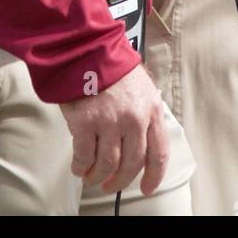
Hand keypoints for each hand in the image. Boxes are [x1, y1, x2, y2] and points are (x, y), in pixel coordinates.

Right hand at [59, 62, 169, 195]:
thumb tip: (143, 140)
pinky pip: (84, 157)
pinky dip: (81, 167)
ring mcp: (109, 122)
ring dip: (98, 176)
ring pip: (108, 165)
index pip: (158, 153)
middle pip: (131, 164)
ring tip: (92, 177)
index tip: (147, 188)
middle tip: (111, 185)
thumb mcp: (141, 86)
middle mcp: (133, 119)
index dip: (154, 176)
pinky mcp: (85, 123)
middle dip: (121, 181)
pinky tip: (78, 167)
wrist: (86, 49)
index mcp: (151, 110)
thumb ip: (144, 112)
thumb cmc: (111, 66)